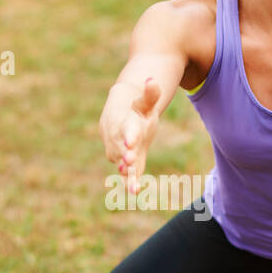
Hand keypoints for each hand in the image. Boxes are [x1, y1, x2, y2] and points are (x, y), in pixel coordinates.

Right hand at [101, 76, 161, 193]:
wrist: (119, 116)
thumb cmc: (135, 108)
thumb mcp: (144, 101)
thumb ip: (150, 94)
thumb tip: (153, 80)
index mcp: (124, 123)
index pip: (126, 129)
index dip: (129, 136)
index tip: (131, 142)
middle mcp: (118, 139)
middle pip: (121, 149)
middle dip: (126, 156)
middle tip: (129, 163)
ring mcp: (120, 152)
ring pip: (122, 165)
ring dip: (127, 175)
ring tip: (133, 186)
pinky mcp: (127, 162)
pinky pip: (127, 174)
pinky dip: (130, 182)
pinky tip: (136, 192)